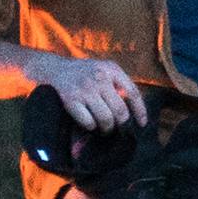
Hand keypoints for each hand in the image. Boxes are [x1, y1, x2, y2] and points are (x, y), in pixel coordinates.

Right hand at [29, 51, 143, 132]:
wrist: (55, 69)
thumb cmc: (85, 73)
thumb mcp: (104, 70)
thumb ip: (119, 84)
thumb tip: (134, 111)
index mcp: (112, 69)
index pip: (133, 93)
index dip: (140, 111)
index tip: (141, 124)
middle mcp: (99, 78)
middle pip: (120, 111)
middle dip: (121, 125)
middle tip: (118, 129)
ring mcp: (85, 89)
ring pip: (106, 119)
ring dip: (107, 128)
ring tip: (105, 128)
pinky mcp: (71, 100)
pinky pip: (89, 122)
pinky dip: (91, 127)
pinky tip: (90, 123)